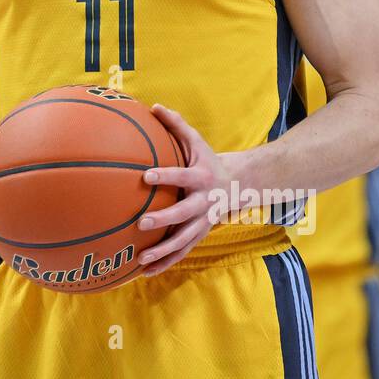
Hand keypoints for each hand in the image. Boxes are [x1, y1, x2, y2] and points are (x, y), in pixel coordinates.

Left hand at [135, 104, 234, 274]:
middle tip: (142, 223)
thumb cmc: (208, 160)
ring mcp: (203, 222)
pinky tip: (144, 272)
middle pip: (184, 214)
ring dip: (163, 252)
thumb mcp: (196, 141)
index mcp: (202, 178)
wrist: (237, 185)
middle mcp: (204, 203)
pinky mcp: (199, 235)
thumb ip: (176, 124)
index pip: (182, 176)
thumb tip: (152, 106)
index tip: (146, 176)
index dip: (166, 176)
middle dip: (164, 219)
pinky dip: (165, 263)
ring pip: (183, 241)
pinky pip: (181, 252)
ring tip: (140, 259)